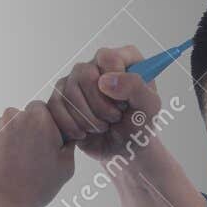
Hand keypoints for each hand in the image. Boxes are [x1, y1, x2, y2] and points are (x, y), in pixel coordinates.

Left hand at [0, 102, 75, 206]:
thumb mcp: (64, 168)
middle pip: (15, 119)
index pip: (38, 111)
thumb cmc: (35, 192)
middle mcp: (10, 115)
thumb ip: (66, 144)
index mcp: (37, 118)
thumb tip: (64, 135)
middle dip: (17, 135)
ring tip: (2, 170)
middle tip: (19, 162)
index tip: (36, 145)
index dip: (38, 129)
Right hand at [46, 45, 161, 162]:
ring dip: (88, 118)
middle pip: (85, 74)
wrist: (122, 149)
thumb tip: (105, 81)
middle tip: (114, 118)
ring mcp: (75, 80)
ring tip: (102, 126)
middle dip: (101, 105)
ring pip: (69, 92)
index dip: (114, 82)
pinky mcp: (61, 97)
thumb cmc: (138, 124)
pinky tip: (85, 132)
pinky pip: (55, 106)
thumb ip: (135, 87)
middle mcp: (96, 65)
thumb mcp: (150, 107)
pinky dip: (72, 126)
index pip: (108, 58)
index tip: (124, 102)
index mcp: (122, 59)